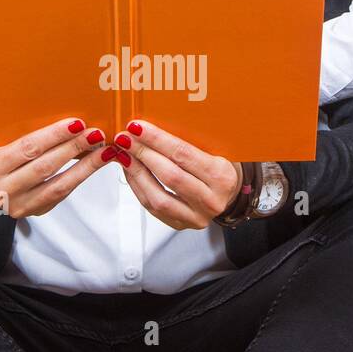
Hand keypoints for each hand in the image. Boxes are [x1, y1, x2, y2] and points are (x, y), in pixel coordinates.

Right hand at [0, 117, 106, 217]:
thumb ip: (25, 138)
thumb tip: (66, 124)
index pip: (28, 148)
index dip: (55, 135)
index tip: (77, 123)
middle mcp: (2, 190)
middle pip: (45, 167)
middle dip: (74, 149)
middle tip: (96, 134)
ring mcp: (18, 206)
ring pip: (58, 186)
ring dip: (84, 168)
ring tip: (103, 152)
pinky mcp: (32, 213)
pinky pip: (59, 195)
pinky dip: (77, 179)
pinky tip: (91, 166)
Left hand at [104, 120, 242, 230]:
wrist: (229, 193)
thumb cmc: (217, 166)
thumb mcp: (212, 149)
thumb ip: (186, 140)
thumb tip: (149, 126)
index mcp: (222, 176)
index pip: (184, 154)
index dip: (156, 139)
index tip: (137, 126)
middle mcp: (211, 199)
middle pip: (169, 175)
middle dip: (142, 153)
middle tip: (125, 138)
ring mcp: (196, 216)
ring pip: (158, 197)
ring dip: (136, 172)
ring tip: (123, 154)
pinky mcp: (181, 225)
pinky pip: (153, 208)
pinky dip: (138, 187)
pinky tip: (130, 171)